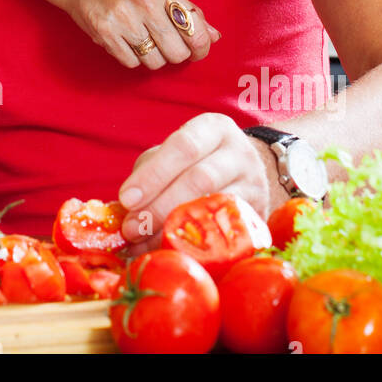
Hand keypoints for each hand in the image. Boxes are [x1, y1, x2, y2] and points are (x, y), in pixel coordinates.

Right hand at [63, 0, 218, 68]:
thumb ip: (187, 10)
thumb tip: (214, 36)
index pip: (196, 33)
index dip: (200, 49)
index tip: (196, 51)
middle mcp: (147, 1)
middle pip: (178, 53)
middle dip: (174, 54)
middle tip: (165, 45)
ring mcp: (124, 18)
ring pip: (155, 62)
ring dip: (152, 56)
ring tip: (142, 39)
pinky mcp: (104, 32)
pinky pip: (131, 62)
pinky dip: (131, 56)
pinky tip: (125, 39)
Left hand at [116, 113, 278, 248]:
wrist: (250, 174)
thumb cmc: (197, 162)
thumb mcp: (175, 154)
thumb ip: (150, 172)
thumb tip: (123, 210)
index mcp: (214, 128)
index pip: (183, 147)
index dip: (153, 175)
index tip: (126, 199)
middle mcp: (239, 153)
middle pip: (199, 179)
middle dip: (160, 206)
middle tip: (131, 229)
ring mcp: (255, 185)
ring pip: (214, 208)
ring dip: (174, 229)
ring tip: (144, 244)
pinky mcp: (258, 217)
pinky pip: (226, 234)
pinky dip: (194, 247)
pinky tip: (171, 253)